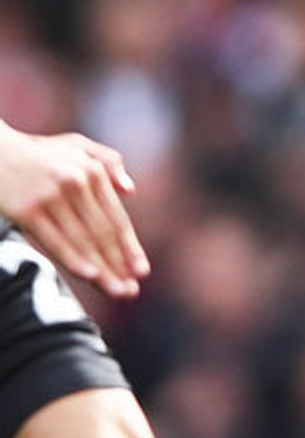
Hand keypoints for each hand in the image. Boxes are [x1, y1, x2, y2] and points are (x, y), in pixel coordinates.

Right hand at [0, 126, 150, 297]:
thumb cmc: (37, 151)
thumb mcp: (76, 145)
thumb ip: (109, 162)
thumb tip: (130, 191)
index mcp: (93, 171)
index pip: (116, 218)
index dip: (130, 248)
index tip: (142, 271)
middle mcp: (77, 184)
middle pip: (103, 234)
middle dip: (119, 266)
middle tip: (131, 292)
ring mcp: (52, 197)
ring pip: (82, 241)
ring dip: (101, 269)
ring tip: (116, 290)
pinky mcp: (28, 210)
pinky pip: (54, 240)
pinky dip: (73, 258)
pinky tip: (89, 275)